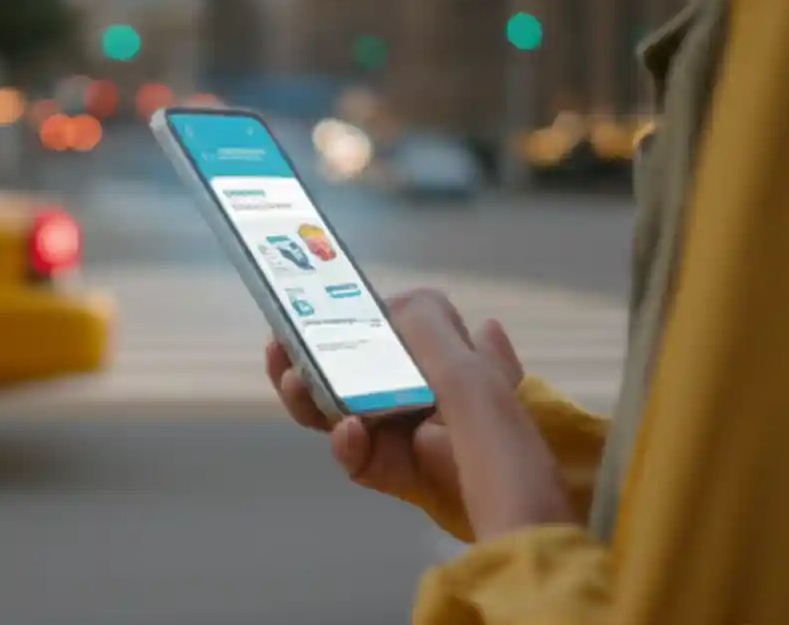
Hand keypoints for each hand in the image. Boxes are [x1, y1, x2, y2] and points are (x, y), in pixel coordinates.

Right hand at [267, 289, 573, 540]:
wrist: (511, 486)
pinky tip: (349, 430)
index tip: (302, 312)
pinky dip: (345, 443)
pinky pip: (352, 455)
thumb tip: (385, 303)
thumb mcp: (463, 351)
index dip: (335, 324)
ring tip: (293, 380)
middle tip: (278, 346)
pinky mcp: (386, 470)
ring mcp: (391, 433)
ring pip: (332, 411)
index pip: (369, 335)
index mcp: (426, 358)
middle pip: (339, 373)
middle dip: (302, 359)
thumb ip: (423, 319)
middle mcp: (404, 392)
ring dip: (306, 394)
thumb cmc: (489, 412)